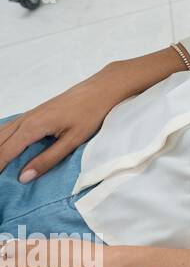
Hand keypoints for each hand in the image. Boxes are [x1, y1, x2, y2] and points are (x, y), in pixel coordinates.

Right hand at [0, 62, 148, 182]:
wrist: (102, 89)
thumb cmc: (91, 113)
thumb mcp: (73, 140)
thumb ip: (48, 159)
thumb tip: (24, 177)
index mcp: (33, 127)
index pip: (5, 152)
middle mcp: (26, 119)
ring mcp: (29, 114)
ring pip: (1, 133)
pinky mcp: (34, 113)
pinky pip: (9, 127)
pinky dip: (2, 139)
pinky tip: (3, 146)